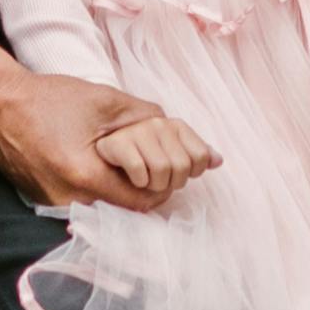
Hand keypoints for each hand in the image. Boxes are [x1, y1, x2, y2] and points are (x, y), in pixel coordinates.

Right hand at [0, 63, 207, 214]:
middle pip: (122, 207)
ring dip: (116, 185)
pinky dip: (93, 184)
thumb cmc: (49, 98)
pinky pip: (80, 199)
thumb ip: (145, 118)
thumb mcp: (106, 100)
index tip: (165, 168)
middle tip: (145, 161)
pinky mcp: (43, 200)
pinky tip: (91, 160)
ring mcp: (52, 203)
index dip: (160, 186)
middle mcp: (68, 200)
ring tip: (117, 158)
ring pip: (102, 204)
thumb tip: (175, 130)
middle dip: (140, 186)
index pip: (141, 202)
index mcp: (85, 177)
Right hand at [96, 109, 214, 199]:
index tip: (175, 172)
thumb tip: (218, 160)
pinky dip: (137, 181)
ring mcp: (136, 131)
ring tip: (142, 178)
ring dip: (152, 184)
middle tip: (155, 178)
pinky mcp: (116, 143)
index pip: (200, 157)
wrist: (91, 141)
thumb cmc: (134, 154)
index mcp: (173, 125)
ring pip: (162, 171)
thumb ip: (193, 154)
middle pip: (182, 167)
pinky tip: (129, 174)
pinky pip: (140, 172)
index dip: (191, 172)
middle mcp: (157, 124)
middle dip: (170, 182)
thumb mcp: (167, 151)